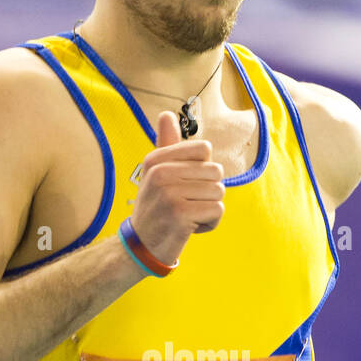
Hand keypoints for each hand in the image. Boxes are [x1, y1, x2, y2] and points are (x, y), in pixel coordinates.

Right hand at [130, 111, 224, 264]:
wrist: (141, 246)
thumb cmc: (156, 207)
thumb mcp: (156, 174)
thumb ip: (167, 145)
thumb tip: (166, 114)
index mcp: (156, 160)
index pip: (204, 149)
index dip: (203, 170)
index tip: (185, 184)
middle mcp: (161, 173)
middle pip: (216, 171)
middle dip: (208, 192)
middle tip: (187, 204)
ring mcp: (170, 193)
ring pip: (219, 191)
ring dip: (210, 209)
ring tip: (189, 216)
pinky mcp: (181, 214)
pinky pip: (217, 210)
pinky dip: (210, 223)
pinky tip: (191, 228)